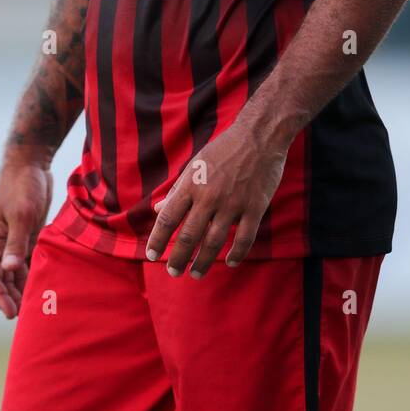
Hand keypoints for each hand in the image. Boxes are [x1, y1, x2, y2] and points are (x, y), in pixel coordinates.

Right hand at [0, 160, 52, 318]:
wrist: (30, 163)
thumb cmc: (22, 185)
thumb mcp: (21, 214)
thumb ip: (16, 242)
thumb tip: (9, 269)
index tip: (11, 314)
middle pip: (2, 279)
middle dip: (11, 298)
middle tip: (26, 318)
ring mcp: (13, 240)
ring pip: (15, 272)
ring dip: (23, 289)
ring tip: (36, 308)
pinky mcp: (27, 235)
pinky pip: (27, 261)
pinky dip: (33, 274)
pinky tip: (44, 286)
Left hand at [145, 120, 287, 278]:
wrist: (259, 136)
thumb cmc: (223, 149)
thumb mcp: (195, 165)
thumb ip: (177, 189)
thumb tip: (158, 210)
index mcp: (191, 185)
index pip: (168, 219)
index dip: (157, 240)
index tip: (151, 256)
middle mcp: (209, 197)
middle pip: (189, 236)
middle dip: (178, 258)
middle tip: (173, 273)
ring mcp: (233, 203)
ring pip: (214, 241)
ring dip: (203, 262)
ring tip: (196, 274)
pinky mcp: (255, 207)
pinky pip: (245, 238)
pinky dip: (237, 253)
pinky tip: (230, 262)